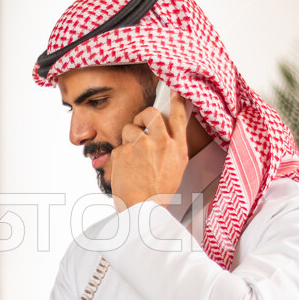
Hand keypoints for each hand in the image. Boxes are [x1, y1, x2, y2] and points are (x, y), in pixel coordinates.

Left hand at [109, 90, 189, 209]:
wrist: (143, 209)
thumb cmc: (159, 190)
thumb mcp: (177, 166)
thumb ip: (173, 146)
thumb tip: (168, 129)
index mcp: (177, 148)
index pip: (179, 116)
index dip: (176, 100)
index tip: (174, 90)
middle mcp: (161, 143)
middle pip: (150, 113)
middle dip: (143, 114)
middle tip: (141, 122)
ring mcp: (141, 146)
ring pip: (130, 128)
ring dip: (129, 139)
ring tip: (134, 159)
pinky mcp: (123, 152)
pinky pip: (120, 146)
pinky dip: (121, 156)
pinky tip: (127, 170)